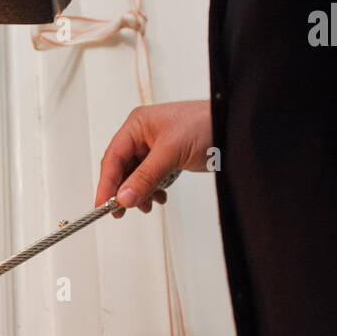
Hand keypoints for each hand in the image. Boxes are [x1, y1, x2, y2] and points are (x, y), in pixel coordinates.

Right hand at [96, 101, 212, 215]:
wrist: (234, 125)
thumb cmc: (207, 123)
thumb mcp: (171, 152)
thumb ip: (145, 176)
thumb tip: (124, 197)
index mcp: (137, 125)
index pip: (113, 157)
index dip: (106, 183)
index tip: (102, 204)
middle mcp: (143, 134)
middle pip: (122, 167)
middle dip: (123, 190)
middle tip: (121, 211)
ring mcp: (155, 146)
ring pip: (136, 175)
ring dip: (139, 192)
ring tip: (146, 205)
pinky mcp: (168, 157)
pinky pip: (152, 177)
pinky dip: (153, 189)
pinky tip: (159, 197)